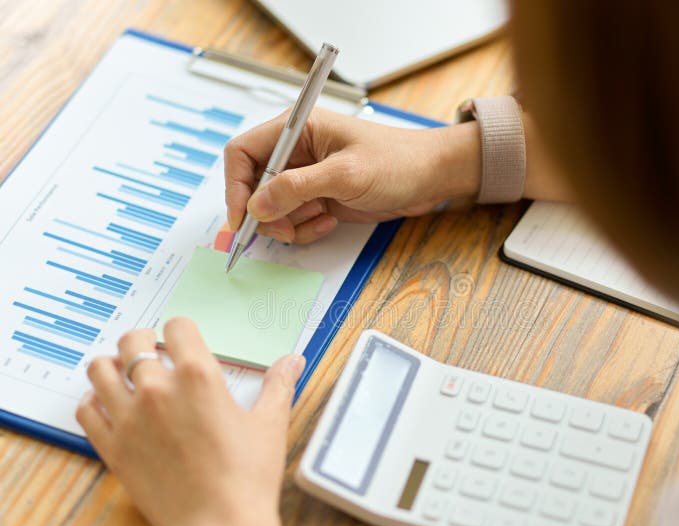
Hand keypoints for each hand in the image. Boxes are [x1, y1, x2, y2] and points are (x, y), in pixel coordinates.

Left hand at [77, 318, 303, 525]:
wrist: (220, 525)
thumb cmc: (248, 476)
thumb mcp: (270, 424)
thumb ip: (278, 385)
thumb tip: (292, 361)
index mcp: (198, 376)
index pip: (177, 326)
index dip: (182, 331)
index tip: (185, 343)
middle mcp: (158, 389)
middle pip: (133, 341)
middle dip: (144, 341)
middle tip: (154, 354)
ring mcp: (129, 418)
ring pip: (100, 369)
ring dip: (113, 365)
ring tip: (126, 375)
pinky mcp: (112, 447)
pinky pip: (86, 410)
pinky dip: (95, 402)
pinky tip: (111, 406)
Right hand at [224, 108, 480, 243]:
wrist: (430, 178)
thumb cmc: (396, 162)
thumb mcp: (345, 174)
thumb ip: (297, 188)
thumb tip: (256, 206)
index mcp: (295, 130)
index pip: (242, 153)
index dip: (235, 186)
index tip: (242, 217)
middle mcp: (295, 153)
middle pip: (252, 187)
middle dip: (265, 213)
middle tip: (287, 227)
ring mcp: (305, 178)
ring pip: (271, 210)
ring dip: (288, 224)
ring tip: (320, 219)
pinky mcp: (317, 199)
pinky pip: (293, 221)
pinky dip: (305, 229)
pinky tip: (330, 221)